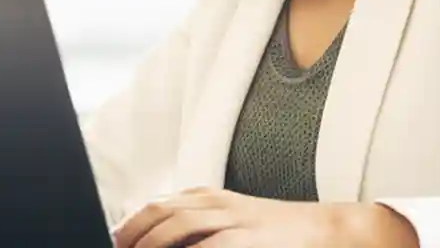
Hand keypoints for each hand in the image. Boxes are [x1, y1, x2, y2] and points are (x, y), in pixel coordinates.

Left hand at [111, 187, 337, 247]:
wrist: (323, 230)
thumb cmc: (274, 233)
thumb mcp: (232, 219)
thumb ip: (197, 227)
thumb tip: (160, 243)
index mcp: (209, 197)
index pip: (158, 204)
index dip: (130, 224)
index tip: (116, 242)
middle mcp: (217, 202)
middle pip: (160, 210)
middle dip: (132, 233)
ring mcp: (232, 219)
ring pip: (178, 225)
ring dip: (150, 244)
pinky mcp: (246, 239)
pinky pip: (208, 246)